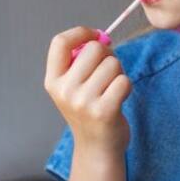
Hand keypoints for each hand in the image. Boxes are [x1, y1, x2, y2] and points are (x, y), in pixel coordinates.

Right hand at [44, 26, 133, 154]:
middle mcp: (64, 91)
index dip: (81, 32)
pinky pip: (124, 81)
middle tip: (107, 72)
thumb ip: (80, 61)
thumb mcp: (72, 87)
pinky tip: (119, 99)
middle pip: (93, 49)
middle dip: (108, 55)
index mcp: (53, 81)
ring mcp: (83, 102)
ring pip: (112, 64)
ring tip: (111, 89)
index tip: (95, 35)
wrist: (97, 148)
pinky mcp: (104, 111)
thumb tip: (100, 36)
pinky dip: (126, 86)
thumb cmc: (89, 111)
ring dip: (118, 73)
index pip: (60, 42)